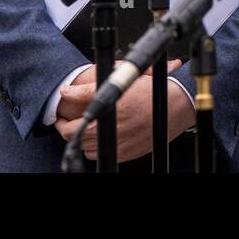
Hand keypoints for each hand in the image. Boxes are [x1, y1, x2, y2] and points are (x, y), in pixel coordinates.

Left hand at [54, 60, 193, 162]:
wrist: (177, 104)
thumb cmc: (151, 91)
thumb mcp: (118, 83)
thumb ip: (87, 90)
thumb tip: (66, 91)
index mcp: (105, 118)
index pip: (69, 130)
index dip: (61, 122)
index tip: (61, 117)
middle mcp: (111, 135)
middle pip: (78, 141)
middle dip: (70, 130)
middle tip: (70, 121)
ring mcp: (120, 147)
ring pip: (89, 150)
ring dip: (86, 139)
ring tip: (90, 126)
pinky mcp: (129, 153)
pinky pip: (105, 154)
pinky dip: (101, 146)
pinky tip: (106, 133)